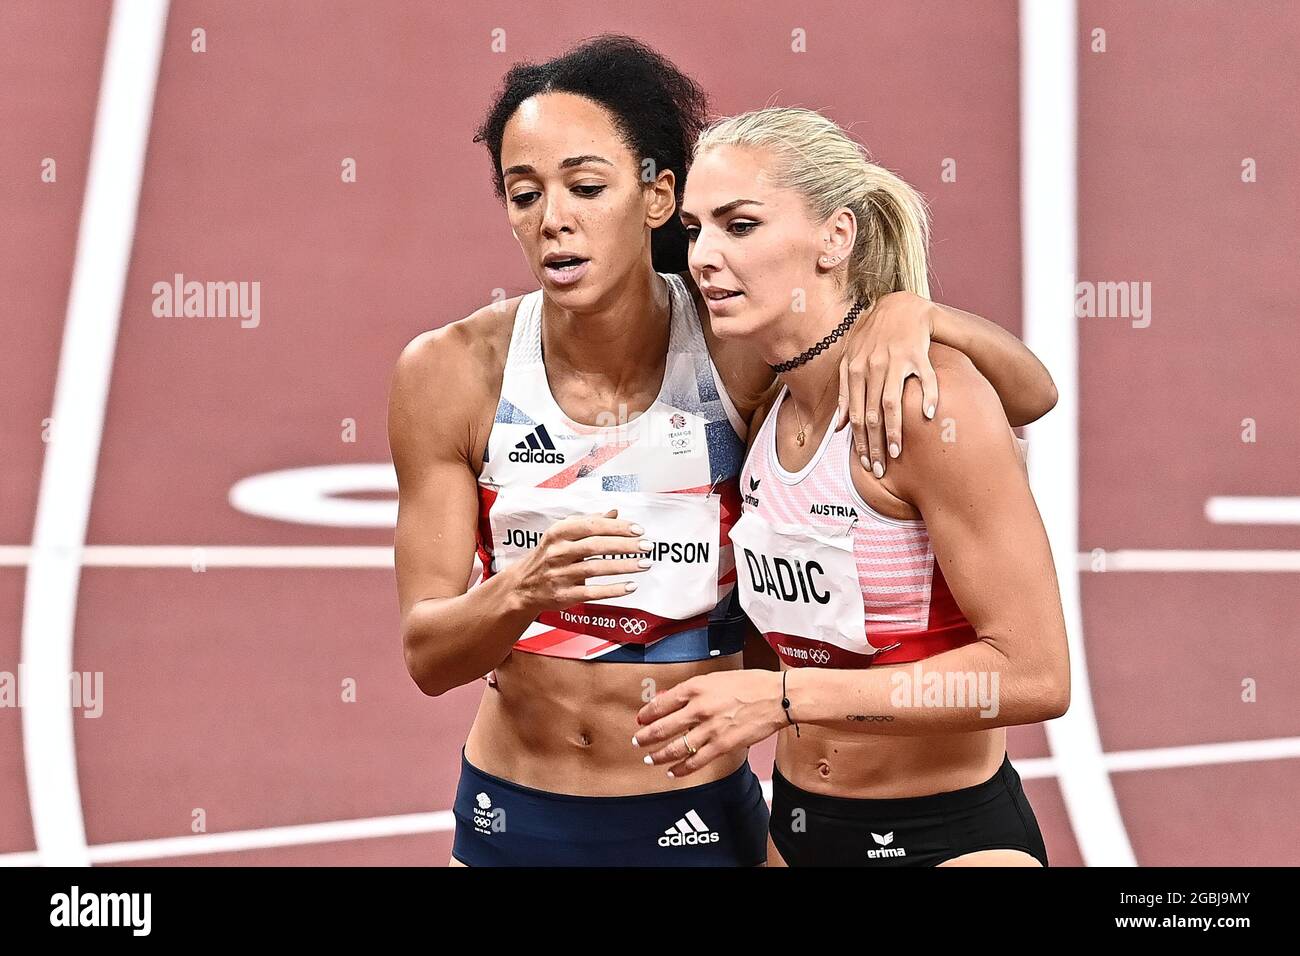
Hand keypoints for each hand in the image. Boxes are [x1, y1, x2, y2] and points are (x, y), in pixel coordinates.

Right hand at [510, 509, 650, 613]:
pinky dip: (613, 590)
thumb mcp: (562, 535)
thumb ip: (589, 523)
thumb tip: (614, 512)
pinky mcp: (563, 595)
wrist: (522, 586)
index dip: (617, 527)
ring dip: (624, 566)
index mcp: (558, 533)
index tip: (638, 529)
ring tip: (644, 564)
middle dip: (625, 546)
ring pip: (596, 569)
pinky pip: (593, 592)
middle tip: (647, 545)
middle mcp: (557, 552)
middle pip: (596, 546)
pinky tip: (630, 586)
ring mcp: (559, 575)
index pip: (591, 526)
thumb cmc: (548, 556)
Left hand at [632, 670, 785, 778]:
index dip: (647, 713)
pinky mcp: (722, 745)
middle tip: (637, 741)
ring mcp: (710, 729)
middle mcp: (699, 708)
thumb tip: (668, 698)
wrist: (776, 697)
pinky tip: (673, 771)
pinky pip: (695, 761)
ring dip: (658, 755)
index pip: (661, 703)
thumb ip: (692, 689)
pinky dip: (681, 769)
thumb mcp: (716, 678)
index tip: (641, 719)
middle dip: (646, 737)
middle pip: (662, 727)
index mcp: (696, 687)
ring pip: (675, 747)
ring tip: (649, 758)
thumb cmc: (749, 684)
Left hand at [837, 290, 940, 476]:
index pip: (857, 415)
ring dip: (894, 430)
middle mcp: (872, 367)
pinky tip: (929, 417)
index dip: (860, 442)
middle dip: (874, 444)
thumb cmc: (874, 338)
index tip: (865, 464)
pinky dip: (928, 397)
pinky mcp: (918, 353)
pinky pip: (924, 379)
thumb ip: (846, 393)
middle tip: (879, 468)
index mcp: (855, 370)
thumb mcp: (852, 361)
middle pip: (872, 414)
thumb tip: (839, 427)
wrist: (901, 306)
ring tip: (896, 452)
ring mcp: (895, 360)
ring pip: (892, 402)